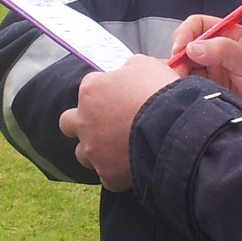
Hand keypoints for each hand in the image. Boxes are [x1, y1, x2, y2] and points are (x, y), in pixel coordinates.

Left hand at [59, 56, 178, 190]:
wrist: (173, 129)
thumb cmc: (159, 92)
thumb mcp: (146, 65)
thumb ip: (129, 69)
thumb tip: (128, 74)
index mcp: (91, 90)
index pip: (90, 88)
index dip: (107, 92)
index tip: (123, 96)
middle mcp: (84, 120)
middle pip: (68, 123)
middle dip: (83, 122)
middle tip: (106, 123)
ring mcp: (93, 150)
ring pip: (82, 153)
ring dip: (96, 150)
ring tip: (119, 148)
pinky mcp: (107, 174)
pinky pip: (106, 175)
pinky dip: (117, 171)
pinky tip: (133, 165)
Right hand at [170, 18, 241, 118]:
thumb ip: (224, 50)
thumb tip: (193, 46)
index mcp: (230, 35)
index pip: (199, 25)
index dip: (186, 33)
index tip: (180, 48)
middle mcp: (219, 51)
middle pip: (188, 46)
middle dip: (179, 57)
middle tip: (178, 71)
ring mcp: (214, 71)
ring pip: (187, 67)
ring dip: (181, 74)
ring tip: (182, 83)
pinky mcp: (211, 90)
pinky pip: (191, 85)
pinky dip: (185, 88)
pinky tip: (187, 93)